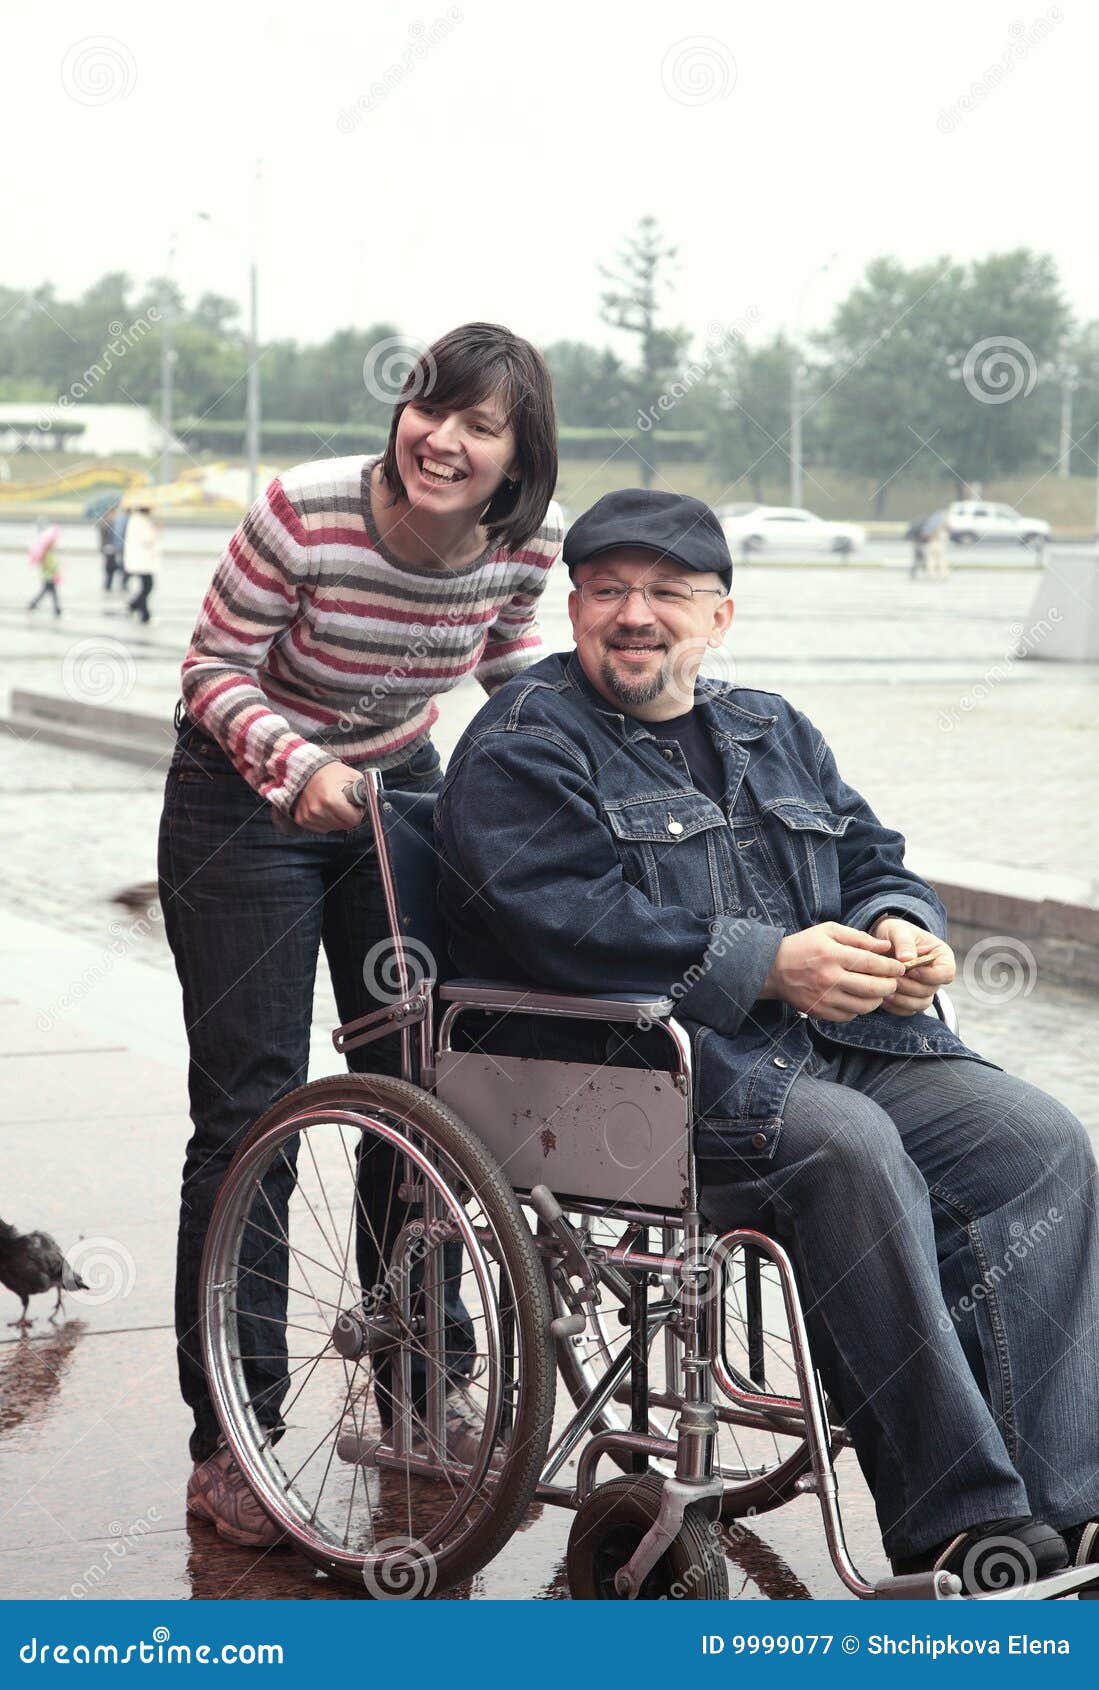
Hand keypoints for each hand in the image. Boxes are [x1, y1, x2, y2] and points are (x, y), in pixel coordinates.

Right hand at [291, 762, 366, 832]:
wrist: (307, 771)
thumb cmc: (330, 773)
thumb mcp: (351, 775)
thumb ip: (365, 788)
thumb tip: (375, 798)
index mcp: (329, 799)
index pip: (353, 820)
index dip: (358, 812)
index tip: (355, 804)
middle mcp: (317, 809)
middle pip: (344, 825)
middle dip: (348, 816)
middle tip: (344, 803)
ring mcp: (308, 816)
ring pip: (333, 828)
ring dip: (337, 819)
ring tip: (333, 804)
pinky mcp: (302, 820)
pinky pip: (322, 828)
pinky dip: (326, 821)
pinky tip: (324, 809)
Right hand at [759, 922, 906, 1021]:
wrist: (773, 969)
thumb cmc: (804, 946)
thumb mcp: (829, 931)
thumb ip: (859, 938)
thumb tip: (886, 948)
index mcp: (832, 954)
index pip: (871, 963)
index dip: (891, 967)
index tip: (900, 968)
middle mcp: (829, 978)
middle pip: (872, 988)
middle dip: (890, 985)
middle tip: (894, 982)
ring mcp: (824, 998)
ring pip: (864, 1006)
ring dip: (878, 1000)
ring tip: (879, 991)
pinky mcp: (820, 1012)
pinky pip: (850, 1016)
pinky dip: (859, 1010)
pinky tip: (858, 999)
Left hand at [870, 916, 955, 1015]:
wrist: (881, 942)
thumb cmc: (894, 932)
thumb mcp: (899, 930)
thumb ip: (905, 942)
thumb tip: (908, 958)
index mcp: (942, 957)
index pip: (946, 973)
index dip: (930, 976)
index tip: (910, 970)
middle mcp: (936, 975)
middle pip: (931, 990)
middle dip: (910, 987)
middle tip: (891, 980)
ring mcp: (925, 989)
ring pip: (921, 1004)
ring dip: (902, 999)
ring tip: (885, 989)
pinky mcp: (911, 999)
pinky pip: (907, 1010)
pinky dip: (895, 1007)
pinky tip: (882, 997)